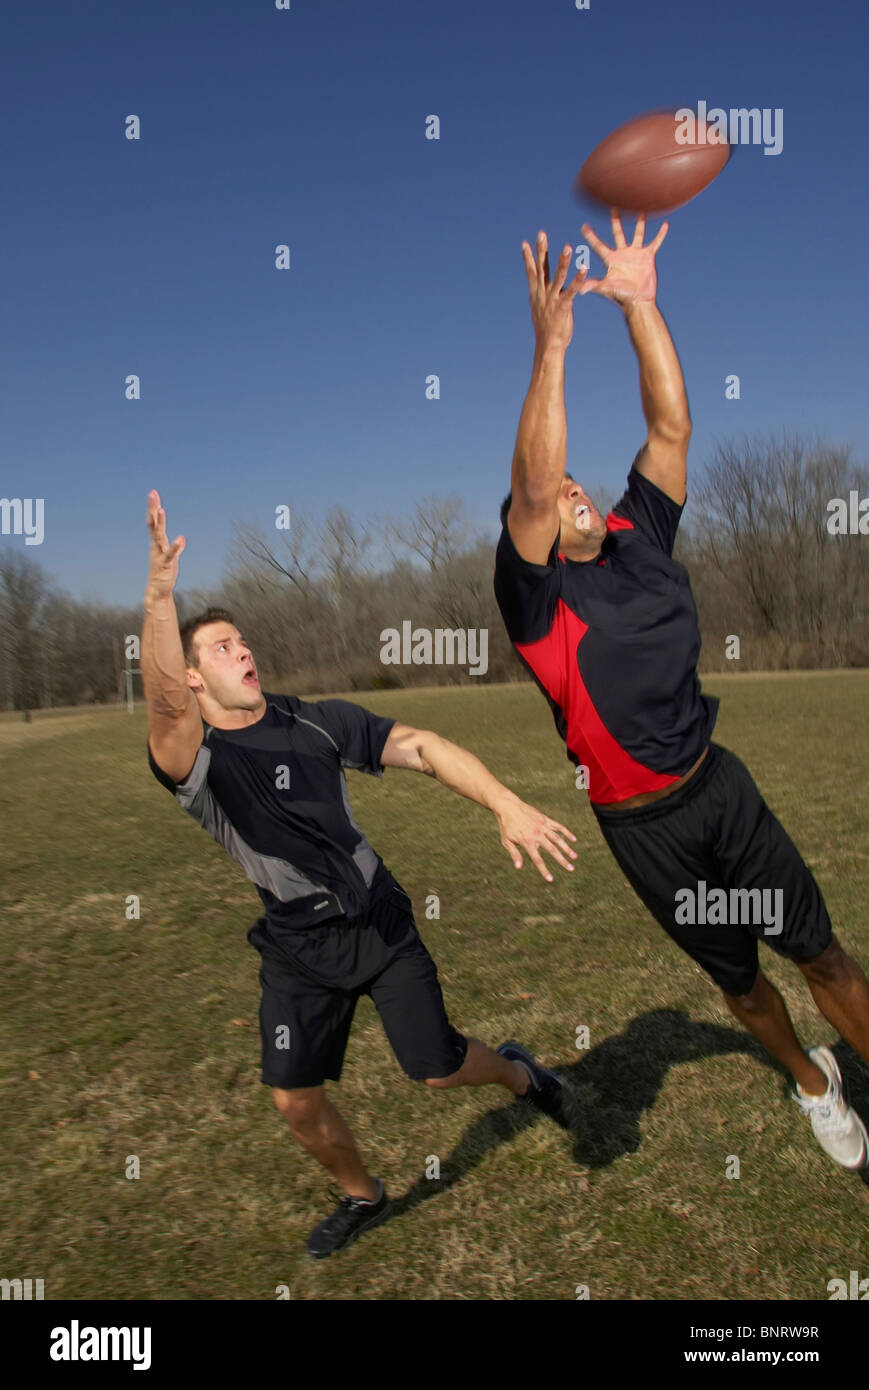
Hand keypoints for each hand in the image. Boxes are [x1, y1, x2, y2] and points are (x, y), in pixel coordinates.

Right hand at [146, 490, 185, 600]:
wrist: (158, 590)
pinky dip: (175, 547)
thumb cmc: (163, 572)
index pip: (153, 522)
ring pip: (158, 536)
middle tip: (152, 494)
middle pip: (153, 524)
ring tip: (161, 510)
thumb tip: (181, 539)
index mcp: (157, 542)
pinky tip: (181, 539)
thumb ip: (176, 547)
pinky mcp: (165, 564)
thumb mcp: (170, 557)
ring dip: (160, 523)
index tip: (153, 493)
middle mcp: (156, 545)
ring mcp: (159, 554)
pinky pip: (170, 554)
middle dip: (153, 509)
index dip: (153, 508)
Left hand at [494, 794, 577, 881]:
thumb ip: (514, 854)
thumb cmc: (506, 826)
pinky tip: (574, 840)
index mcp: (527, 842)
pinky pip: (558, 827)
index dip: (544, 870)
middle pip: (552, 850)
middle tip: (571, 869)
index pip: (538, 859)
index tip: (551, 879)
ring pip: (558, 839)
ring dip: (567, 848)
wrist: (508, 806)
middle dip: (562, 861)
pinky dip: (567, 833)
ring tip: (575, 857)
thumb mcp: (506, 841)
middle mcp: (537, 834)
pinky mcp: (545, 819)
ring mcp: (542, 826)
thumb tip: (519, 867)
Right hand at [522, 231, 587, 353]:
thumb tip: (540, 291)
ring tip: (567, 247)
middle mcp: (543, 294)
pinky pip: (572, 290)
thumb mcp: (540, 310)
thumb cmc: (546, 330)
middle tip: (541, 234)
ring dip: (562, 261)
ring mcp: (552, 299)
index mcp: (537, 294)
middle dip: (541, 251)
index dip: (528, 258)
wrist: (548, 345)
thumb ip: (541, 297)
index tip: (525, 243)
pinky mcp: (563, 306)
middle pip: (542, 268)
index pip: (532, 272)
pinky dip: (578, 278)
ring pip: (558, 276)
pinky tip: (584, 267)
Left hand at [579, 210, 667, 307]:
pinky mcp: (648, 257)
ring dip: (640, 222)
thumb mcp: (607, 289)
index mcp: (611, 259)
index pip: (598, 245)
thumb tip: (582, 290)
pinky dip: (660, 235)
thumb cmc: (621, 297)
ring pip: (638, 233)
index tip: (583, 225)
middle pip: (618, 233)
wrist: (638, 301)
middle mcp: (623, 254)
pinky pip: (655, 243)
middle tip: (612, 206)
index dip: (591, 236)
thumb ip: (595, 285)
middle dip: (615, 220)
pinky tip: (665, 225)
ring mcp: (636, 254)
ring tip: (641, 209)